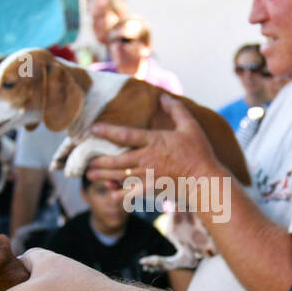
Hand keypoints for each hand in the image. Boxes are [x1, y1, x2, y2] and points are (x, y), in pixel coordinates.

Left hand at [86, 94, 222, 185]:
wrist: (205, 181)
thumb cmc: (199, 152)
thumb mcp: (190, 126)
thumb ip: (176, 110)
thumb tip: (163, 96)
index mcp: (154, 141)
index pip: (125, 135)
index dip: (107, 131)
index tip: (94, 128)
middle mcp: (146, 159)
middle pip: (116, 160)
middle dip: (98, 161)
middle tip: (86, 161)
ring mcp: (147, 176)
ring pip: (118, 176)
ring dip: (102, 176)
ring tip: (89, 175)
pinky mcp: (151, 190)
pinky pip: (130, 193)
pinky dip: (118, 193)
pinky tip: (110, 192)